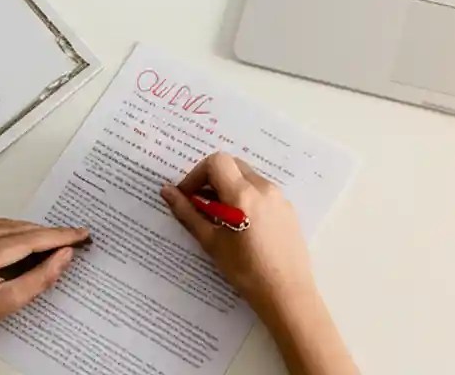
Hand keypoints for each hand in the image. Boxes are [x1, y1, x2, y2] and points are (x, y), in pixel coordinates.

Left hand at [0, 217, 87, 374]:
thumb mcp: (4, 305)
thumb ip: (38, 279)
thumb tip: (65, 254)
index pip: (26, 240)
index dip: (57, 237)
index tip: (81, 234)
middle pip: (19, 229)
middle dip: (47, 236)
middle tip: (73, 242)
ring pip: (8, 224)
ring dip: (30, 234)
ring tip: (51, 246)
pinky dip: (12, 232)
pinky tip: (22, 244)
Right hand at [160, 152, 313, 313]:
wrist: (287, 292)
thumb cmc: (245, 271)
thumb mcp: (212, 242)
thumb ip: (188, 213)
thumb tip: (167, 191)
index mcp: (243, 194)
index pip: (216, 162)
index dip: (196, 174)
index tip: (188, 196)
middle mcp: (264, 188)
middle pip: (232, 165)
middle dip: (211, 178)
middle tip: (200, 204)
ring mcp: (279, 197)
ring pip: (247, 176)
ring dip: (229, 187)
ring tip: (220, 218)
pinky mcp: (287, 208)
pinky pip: (262, 191)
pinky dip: (245, 196)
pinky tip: (241, 225)